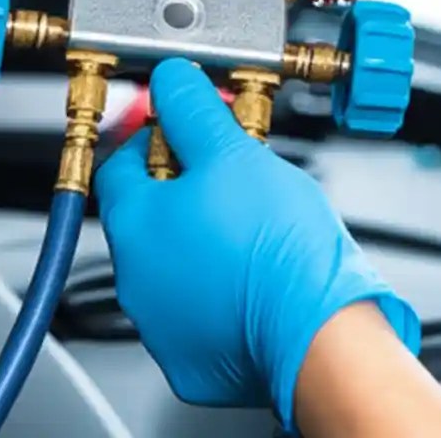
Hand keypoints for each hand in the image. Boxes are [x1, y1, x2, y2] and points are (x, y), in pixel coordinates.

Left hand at [95, 58, 419, 430]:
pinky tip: (256, 275)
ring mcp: (160, 325)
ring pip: (175, 265)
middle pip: (150, 215)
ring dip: (204, 242)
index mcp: (134, 223)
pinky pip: (199, 313)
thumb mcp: (236, 153)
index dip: (158, 138)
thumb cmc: (281, 249)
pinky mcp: (191, 360)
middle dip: (187, 190)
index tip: (190, 132)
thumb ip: (193, 111)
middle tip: (234, 177)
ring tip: (255, 227)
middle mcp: (134, 279)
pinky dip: (221, 293)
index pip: (120, 162)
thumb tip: (171, 81)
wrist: (320, 332)